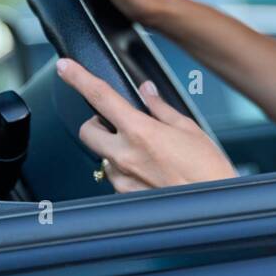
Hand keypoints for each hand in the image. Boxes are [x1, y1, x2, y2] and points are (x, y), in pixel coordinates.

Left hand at [55, 57, 237, 190]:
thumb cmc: (208, 171)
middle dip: (97, 123)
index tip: (64, 68)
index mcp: (141, 131)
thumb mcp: (189, 129)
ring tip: (147, 154)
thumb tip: (147, 92)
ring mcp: (122, 178)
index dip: (78, 78)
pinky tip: (150, 172)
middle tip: (119, 123)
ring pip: (102, 156)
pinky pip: (116, 176)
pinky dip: (126, 170)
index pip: (100, 97)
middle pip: (87, 130)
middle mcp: (125, 155)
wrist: (211, 207)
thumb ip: (162, 108)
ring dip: (115, 149)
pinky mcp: (125, 196)